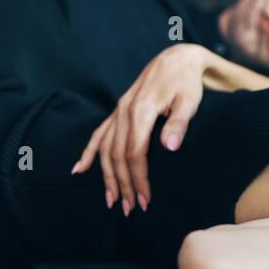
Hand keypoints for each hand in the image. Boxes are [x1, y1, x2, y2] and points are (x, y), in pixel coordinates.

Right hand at [72, 44, 207, 213]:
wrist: (177, 59)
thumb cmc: (187, 81)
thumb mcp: (190, 100)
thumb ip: (179, 123)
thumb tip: (169, 147)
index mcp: (140, 110)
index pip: (134, 153)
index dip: (138, 178)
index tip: (145, 200)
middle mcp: (123, 111)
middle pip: (117, 155)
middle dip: (123, 184)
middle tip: (130, 209)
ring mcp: (118, 110)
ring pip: (105, 149)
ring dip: (107, 176)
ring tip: (111, 200)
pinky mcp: (118, 110)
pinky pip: (98, 134)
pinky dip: (88, 153)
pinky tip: (78, 170)